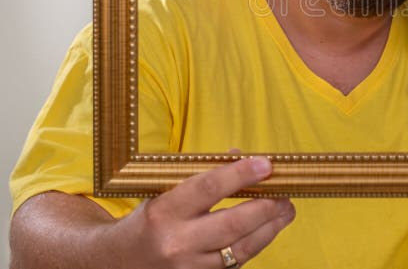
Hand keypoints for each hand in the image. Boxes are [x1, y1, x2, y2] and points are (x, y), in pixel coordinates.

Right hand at [108, 156, 294, 268]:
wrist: (115, 263)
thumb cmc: (149, 220)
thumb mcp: (165, 191)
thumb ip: (205, 174)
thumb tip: (243, 156)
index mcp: (164, 211)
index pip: (209, 188)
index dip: (241, 174)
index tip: (267, 164)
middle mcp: (175, 243)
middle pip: (233, 224)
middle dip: (267, 207)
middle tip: (286, 194)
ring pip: (240, 250)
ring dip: (270, 229)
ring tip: (286, 212)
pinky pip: (234, 265)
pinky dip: (254, 246)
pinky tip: (266, 232)